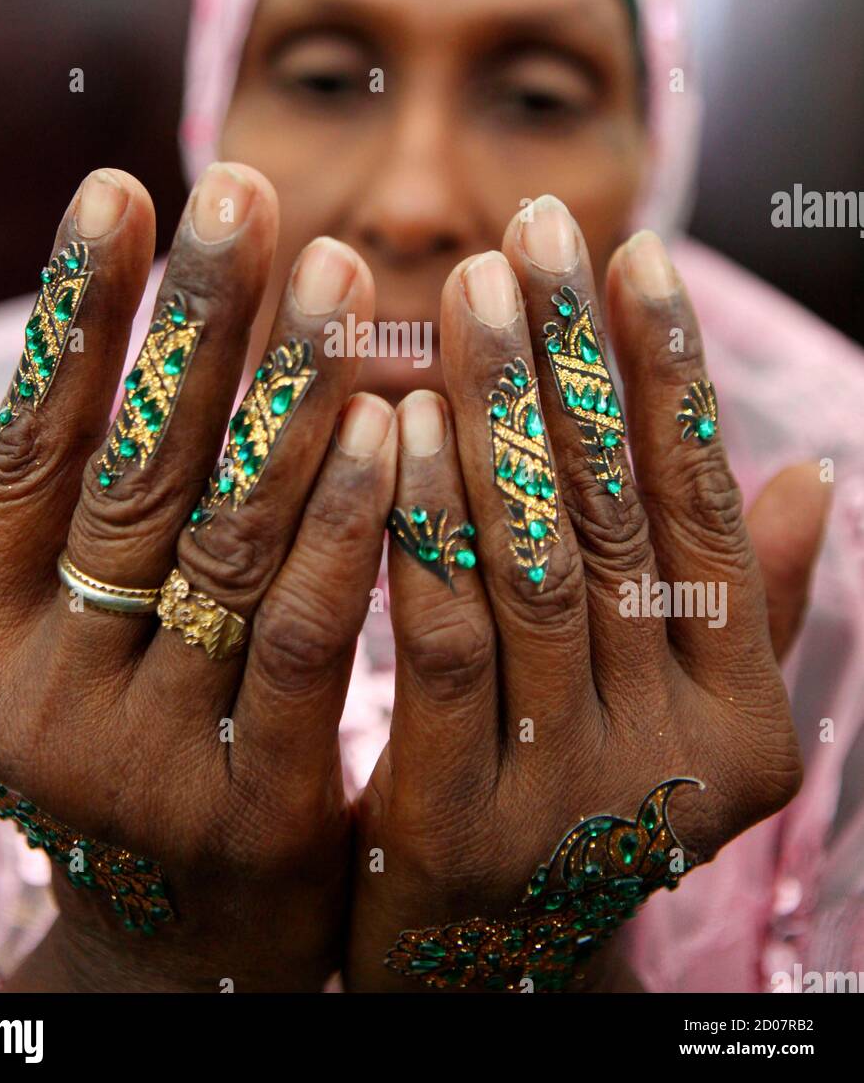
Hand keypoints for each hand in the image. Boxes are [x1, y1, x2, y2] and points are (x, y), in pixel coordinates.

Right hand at [0, 164, 396, 992]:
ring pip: (224, 543)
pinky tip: (393, 423)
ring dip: (283, 395)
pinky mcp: (253, 809)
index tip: (123, 187)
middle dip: (192, 323)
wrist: (183, 959)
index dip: (77, 314)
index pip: (32, 448)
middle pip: (128, 475)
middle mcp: (42, 696)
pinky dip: (349, 527)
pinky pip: (308, 641)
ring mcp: (140, 759)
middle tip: (246, 188)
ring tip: (334, 269)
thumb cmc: (116, 764)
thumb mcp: (33, 663)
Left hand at [345, 198, 828, 991]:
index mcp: (740, 712)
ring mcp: (568, 793)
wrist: (478, 967)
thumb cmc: (568, 796)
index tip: (634, 253)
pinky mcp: (456, 822)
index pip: (703, 512)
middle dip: (574, 362)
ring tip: (468, 294)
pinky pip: (434, 639)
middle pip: (618, 518)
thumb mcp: (675, 715)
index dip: (671, 375)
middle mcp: (674, 753)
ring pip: (534, 565)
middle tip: (531, 232)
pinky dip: (419, 525)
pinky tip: (392, 421)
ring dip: (501, 417)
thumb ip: (740, 607)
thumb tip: (809, 473)